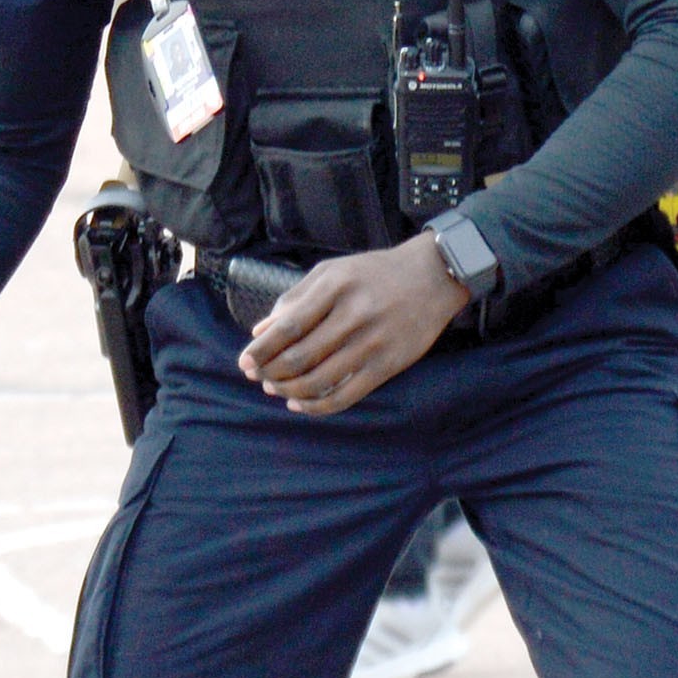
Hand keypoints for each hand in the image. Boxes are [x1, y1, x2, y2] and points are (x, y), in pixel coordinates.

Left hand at [240, 236, 468, 416]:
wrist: (434, 276)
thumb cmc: (375, 273)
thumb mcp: (332, 271)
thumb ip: (295, 297)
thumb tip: (260, 331)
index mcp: (336, 287)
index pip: (288, 327)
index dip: (261, 350)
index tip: (244, 363)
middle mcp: (354, 314)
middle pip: (300, 357)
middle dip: (271, 373)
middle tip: (259, 377)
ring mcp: (373, 342)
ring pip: (319, 380)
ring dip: (289, 390)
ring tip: (276, 389)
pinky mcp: (389, 364)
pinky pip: (346, 395)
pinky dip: (317, 406)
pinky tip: (300, 404)